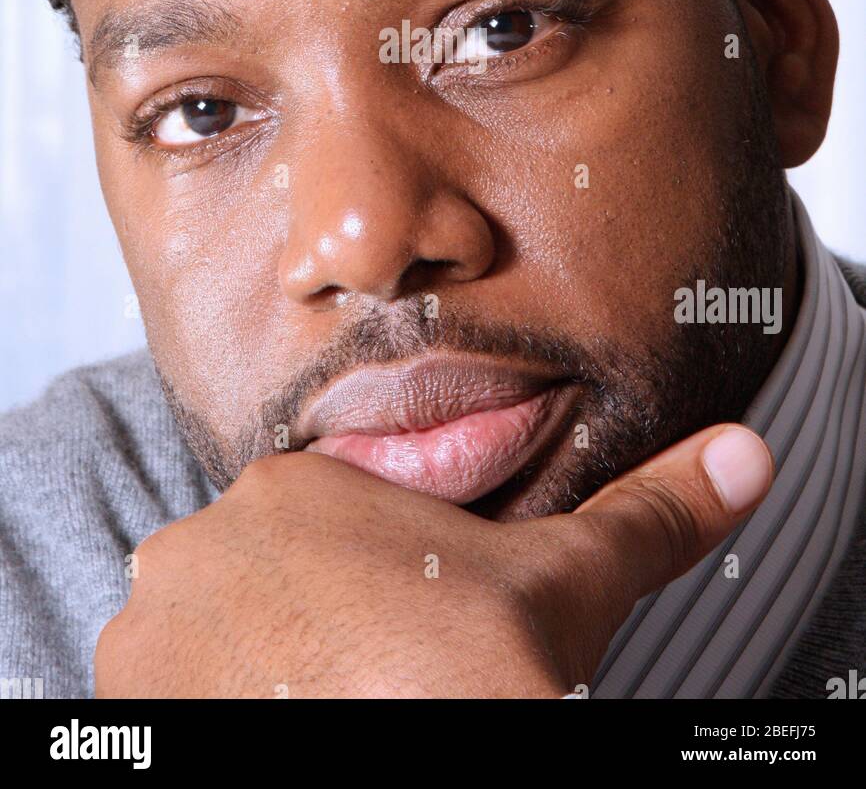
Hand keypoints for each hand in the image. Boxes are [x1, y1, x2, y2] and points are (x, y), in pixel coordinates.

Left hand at [94, 422, 772, 698]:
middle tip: (380, 678)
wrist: (407, 765)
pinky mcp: (128, 713)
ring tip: (337, 705)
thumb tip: (739, 456)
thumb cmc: (468, 681)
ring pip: (214, 638)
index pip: (331, 519)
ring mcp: (152, 634)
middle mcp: (199, 546)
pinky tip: (290, 723)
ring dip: (260, 667)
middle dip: (318, 621)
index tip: (408, 630)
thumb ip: (640, 514)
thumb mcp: (563, 589)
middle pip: (269, 578)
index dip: (382, 578)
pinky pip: (171, 698)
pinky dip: (218, 710)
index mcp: (292, 488)